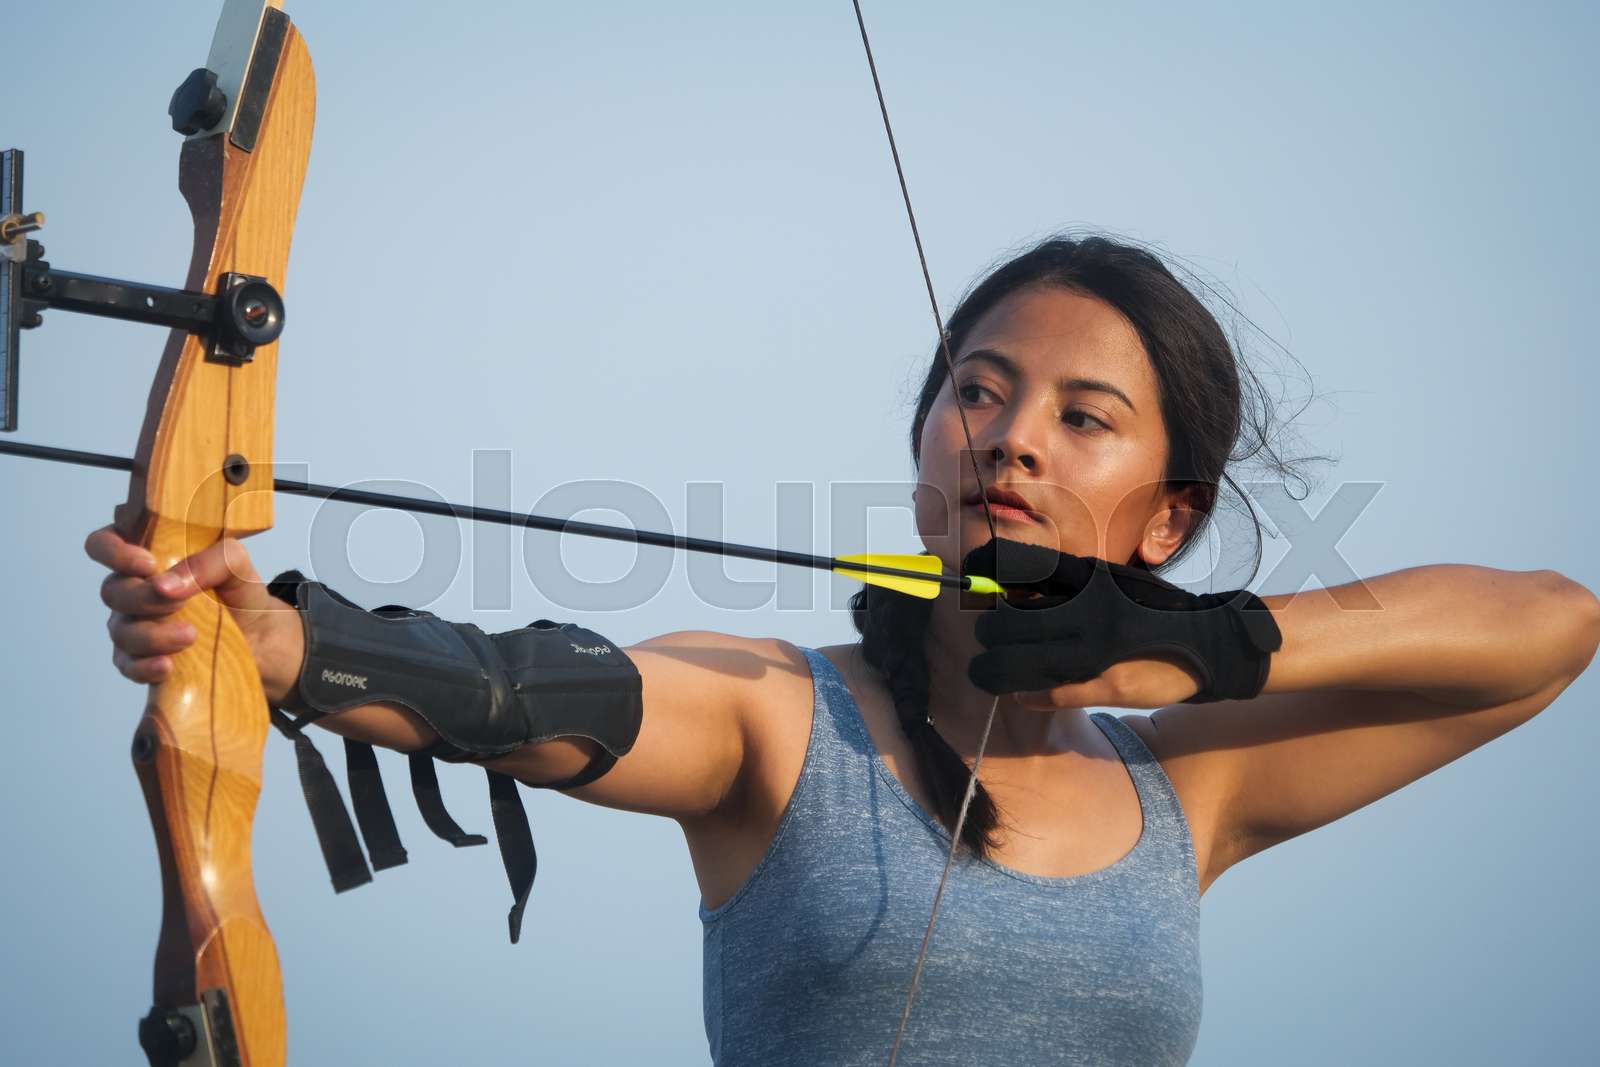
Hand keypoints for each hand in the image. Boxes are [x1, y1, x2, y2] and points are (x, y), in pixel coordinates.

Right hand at [85, 526, 305, 705]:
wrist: (263, 639)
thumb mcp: (236, 565)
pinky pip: (128, 665)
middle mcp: (135, 589)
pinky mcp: (143, 659)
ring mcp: (135, 626)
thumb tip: (164, 585)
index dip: (113, 551)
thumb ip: (209, 560)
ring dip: (152, 635)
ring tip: (191, 636)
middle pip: (111, 591)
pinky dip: (144, 666)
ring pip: (120, 631)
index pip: (105, 544)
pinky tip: (167, 666)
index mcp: (150, 556)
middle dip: (142, 598)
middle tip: (180, 604)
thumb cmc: (241, 594)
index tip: (149, 565)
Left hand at [962, 538, 1281, 709]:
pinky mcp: (1106, 684)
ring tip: (992, 670)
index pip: (1016, 564)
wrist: (1209, 641)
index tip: (972, 579)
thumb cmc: (1149, 610)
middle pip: (1005, 620)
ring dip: (996, 668)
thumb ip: (1062, 586)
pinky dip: (1026, 694)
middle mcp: (1085, 607)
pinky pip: (1047, 693)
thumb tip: (1008, 591)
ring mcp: (1095, 647)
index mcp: (1085, 577)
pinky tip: (1021, 694)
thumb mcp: (1105, 583)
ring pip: (1018, 660)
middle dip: (988, 632)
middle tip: (989, 639)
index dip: (983, 569)